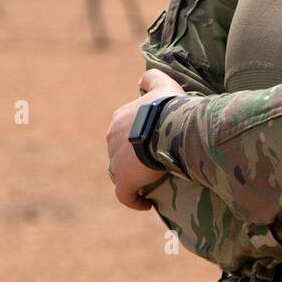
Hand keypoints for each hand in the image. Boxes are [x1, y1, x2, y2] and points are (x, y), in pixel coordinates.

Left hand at [107, 69, 185, 211]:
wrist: (170, 127)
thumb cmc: (168, 107)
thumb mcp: (163, 85)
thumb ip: (152, 78)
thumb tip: (142, 78)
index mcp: (119, 118)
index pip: (123, 131)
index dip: (136, 139)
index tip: (153, 144)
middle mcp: (112, 138)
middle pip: (119, 153)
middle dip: (132, 160)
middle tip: (155, 164)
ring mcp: (116, 161)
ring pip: (120, 174)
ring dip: (132, 179)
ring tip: (151, 183)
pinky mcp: (124, 181)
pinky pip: (125, 196)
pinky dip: (134, 200)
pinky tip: (146, 204)